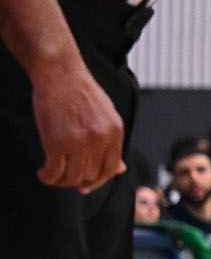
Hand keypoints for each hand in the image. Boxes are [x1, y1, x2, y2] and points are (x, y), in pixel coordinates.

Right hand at [32, 57, 123, 191]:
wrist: (61, 74)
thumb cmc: (81, 93)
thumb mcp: (106, 115)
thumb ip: (112, 143)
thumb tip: (120, 170)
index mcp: (116, 131)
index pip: (111, 168)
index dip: (97, 180)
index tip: (84, 184)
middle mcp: (100, 138)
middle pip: (90, 175)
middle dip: (76, 181)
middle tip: (63, 176)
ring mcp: (79, 141)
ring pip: (72, 178)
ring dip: (60, 181)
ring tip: (52, 174)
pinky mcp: (56, 142)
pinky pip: (53, 172)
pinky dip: (46, 177)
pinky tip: (43, 171)